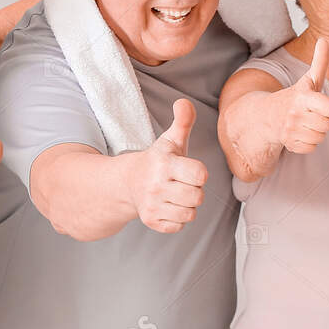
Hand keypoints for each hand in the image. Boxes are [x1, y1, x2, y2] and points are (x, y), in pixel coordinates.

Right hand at [129, 99, 208, 233]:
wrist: (129, 182)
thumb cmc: (159, 160)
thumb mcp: (171, 140)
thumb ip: (183, 121)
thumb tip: (184, 102)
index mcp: (164, 164)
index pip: (200, 175)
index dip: (200, 173)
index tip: (190, 169)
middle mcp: (156, 185)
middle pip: (198, 197)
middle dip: (195, 190)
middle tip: (182, 183)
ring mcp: (152, 204)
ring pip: (190, 213)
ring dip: (187, 205)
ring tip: (176, 194)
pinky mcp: (151, 221)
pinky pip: (180, 226)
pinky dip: (178, 218)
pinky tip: (169, 206)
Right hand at [273, 38, 328, 153]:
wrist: (268, 115)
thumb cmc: (296, 97)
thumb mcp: (308, 80)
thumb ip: (319, 62)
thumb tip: (324, 40)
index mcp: (303, 97)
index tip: (323, 105)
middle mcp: (295, 113)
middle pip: (327, 125)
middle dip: (323, 121)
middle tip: (313, 115)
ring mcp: (290, 129)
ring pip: (320, 138)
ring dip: (316, 132)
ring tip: (306, 123)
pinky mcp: (288, 143)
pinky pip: (311, 148)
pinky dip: (308, 143)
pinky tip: (300, 133)